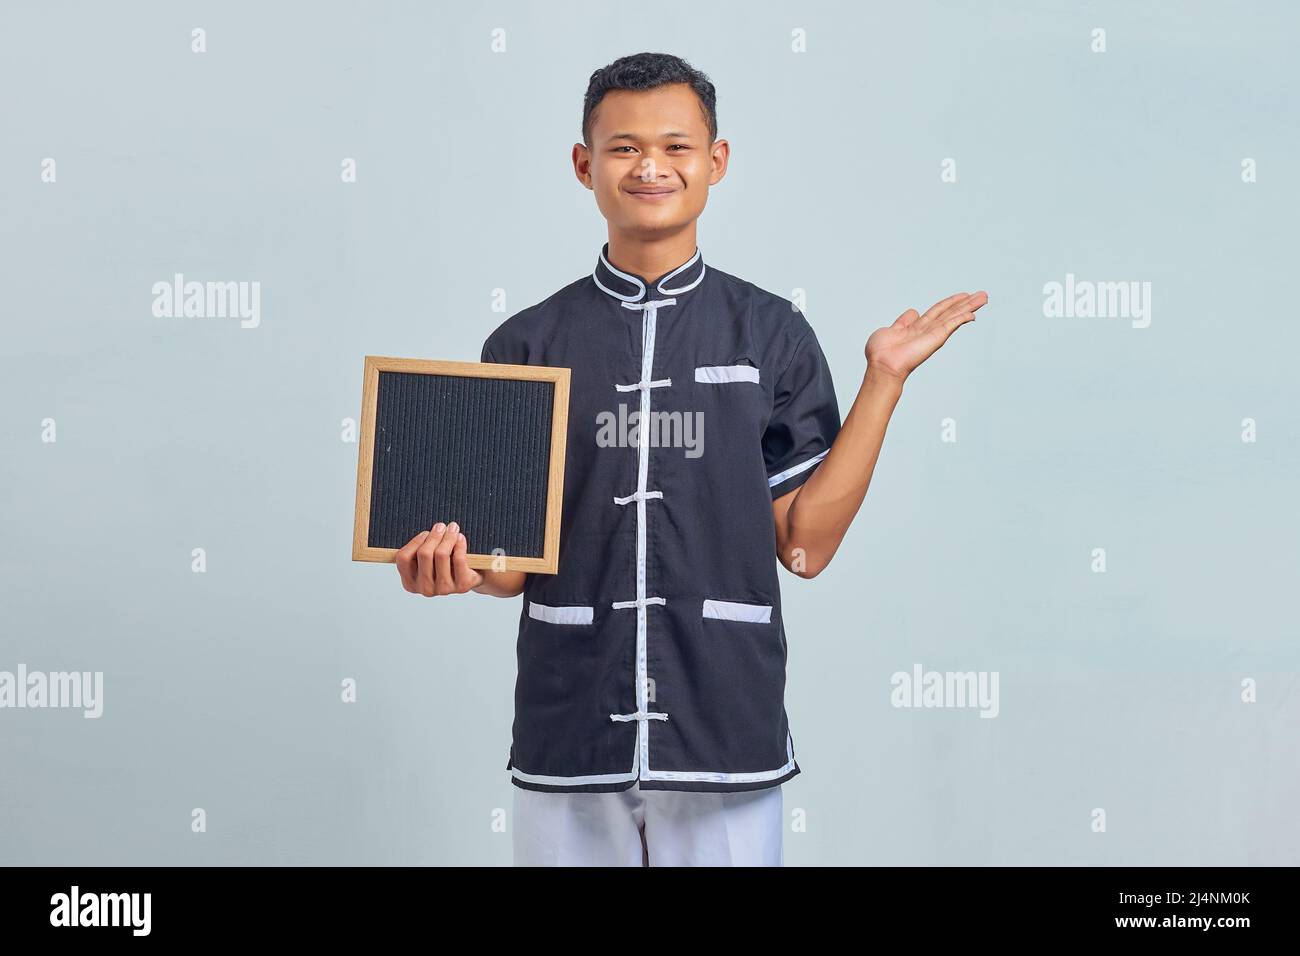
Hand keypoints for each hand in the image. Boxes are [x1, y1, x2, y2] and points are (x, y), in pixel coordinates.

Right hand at [395, 521, 483, 596]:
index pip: (404, 558)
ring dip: (448, 536)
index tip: (425, 532)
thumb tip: (426, 531)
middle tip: (441, 526)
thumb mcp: (427, 559)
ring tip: (453, 528)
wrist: (470, 577)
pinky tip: (460, 538)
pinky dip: (459, 544)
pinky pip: (458, 558)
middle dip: (434, 535)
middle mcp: (425, 589)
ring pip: (441, 554)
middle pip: (424, 553)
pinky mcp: (461, 586)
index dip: (415, 541)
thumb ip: (419, 548)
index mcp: (410, 583)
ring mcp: (443, 589)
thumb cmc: (444, 563)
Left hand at [865, 291, 987, 382]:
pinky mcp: (936, 337)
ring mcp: (933, 334)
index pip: (937, 311)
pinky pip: (952, 324)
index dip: (950, 303)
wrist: (881, 365)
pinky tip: (973, 314)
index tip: (963, 296)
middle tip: (982, 295)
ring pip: (954, 316)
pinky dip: (962, 317)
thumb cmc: (881, 353)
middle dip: (966, 303)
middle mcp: (927, 330)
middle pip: (950, 312)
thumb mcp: (890, 330)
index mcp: (916, 327)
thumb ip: (903, 321)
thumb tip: (913, 311)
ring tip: (983, 297)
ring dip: (969, 306)